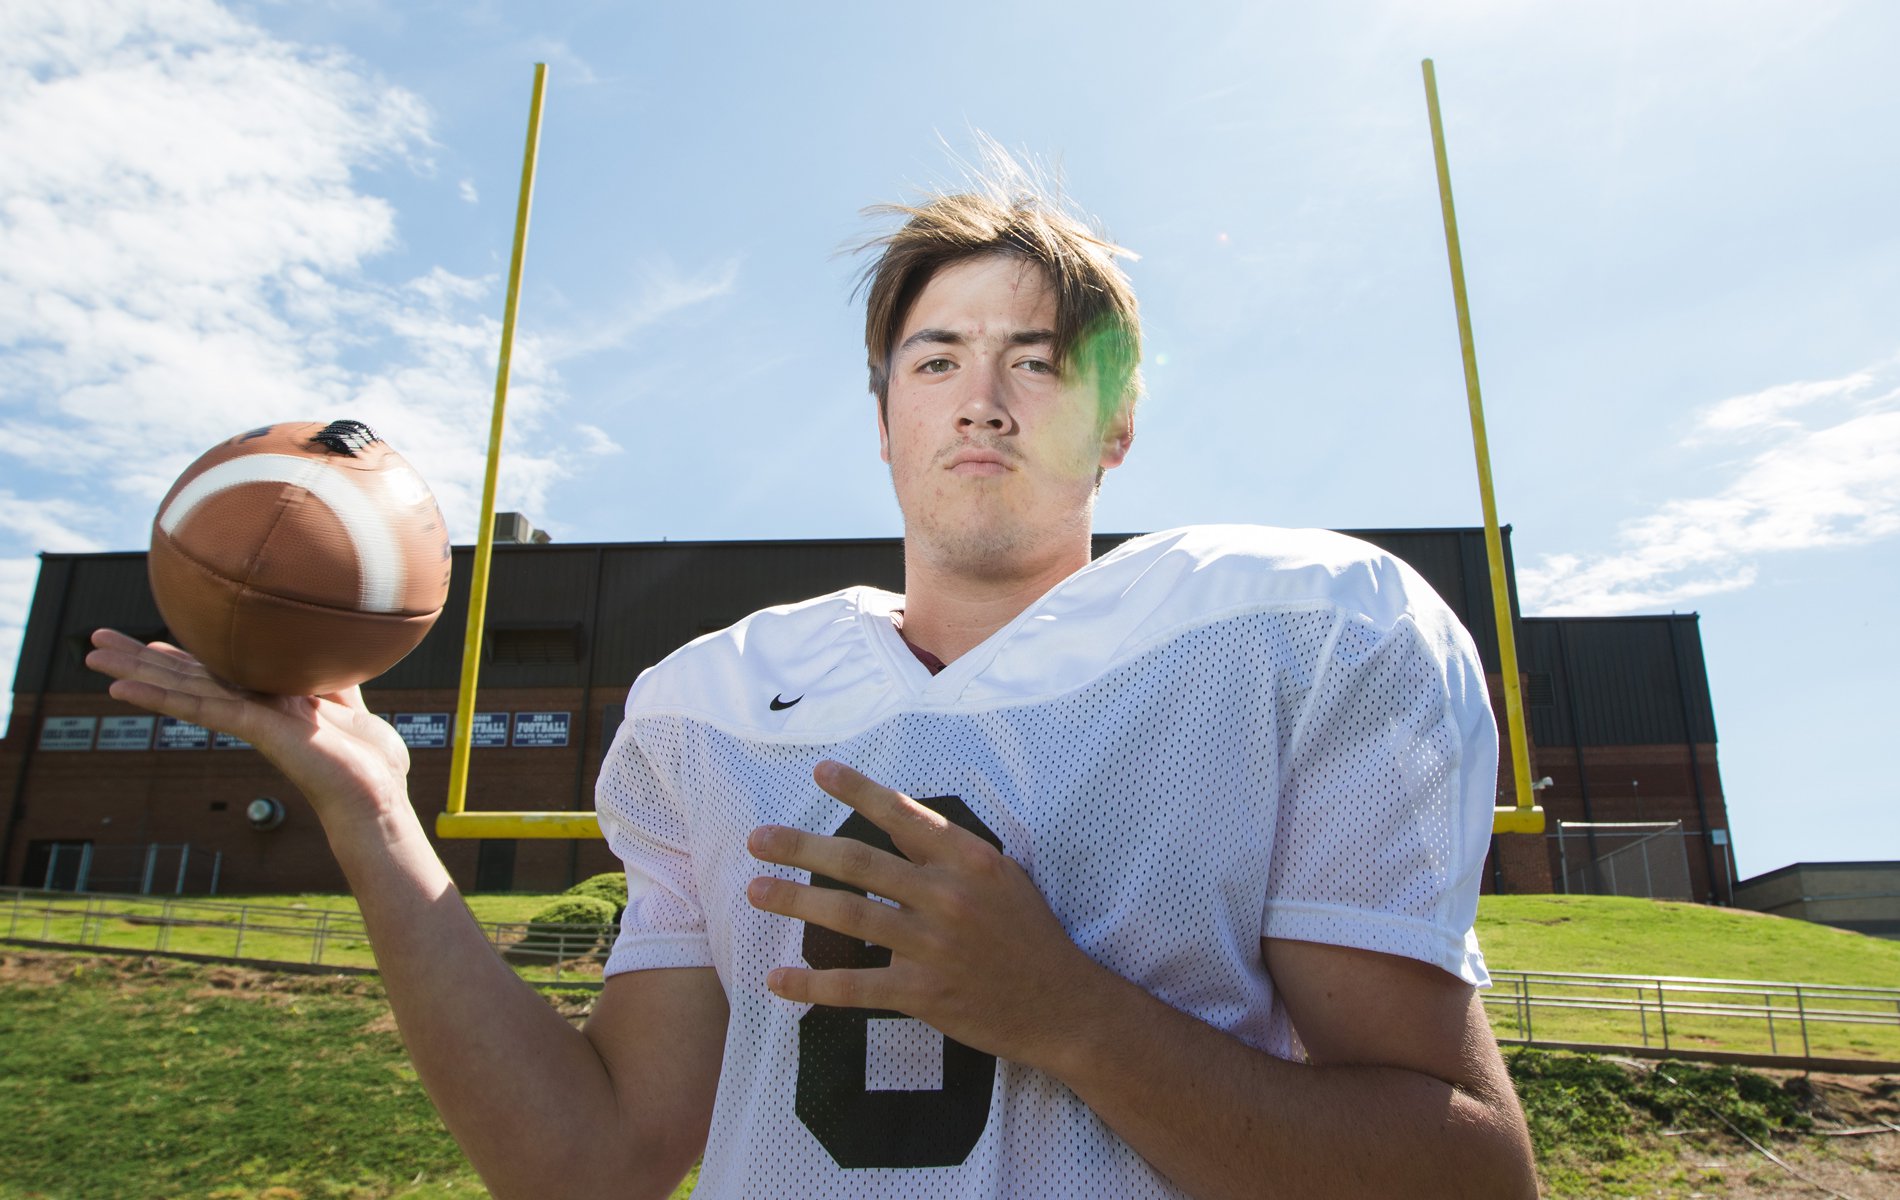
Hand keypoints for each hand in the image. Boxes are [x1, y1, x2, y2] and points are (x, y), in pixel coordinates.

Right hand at [84, 628, 411, 819]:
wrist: (376, 795)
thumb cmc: (367, 761)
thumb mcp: (351, 704)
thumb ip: (333, 679)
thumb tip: (336, 650)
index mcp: (269, 701)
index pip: (215, 674)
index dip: (182, 658)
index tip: (153, 642)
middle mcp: (251, 710)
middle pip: (186, 678)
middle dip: (141, 660)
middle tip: (96, 643)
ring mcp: (248, 720)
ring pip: (181, 689)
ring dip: (134, 671)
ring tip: (92, 656)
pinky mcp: (255, 729)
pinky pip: (199, 708)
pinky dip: (160, 696)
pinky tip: (122, 688)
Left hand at [745, 760, 1105, 1069]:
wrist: (1062, 1005)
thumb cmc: (1029, 935)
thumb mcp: (1001, 876)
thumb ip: (950, 854)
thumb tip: (896, 828)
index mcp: (968, 859)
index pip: (903, 815)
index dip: (858, 791)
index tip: (820, 772)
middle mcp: (947, 895)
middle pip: (859, 863)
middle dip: (801, 847)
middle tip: (759, 839)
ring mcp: (932, 946)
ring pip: (848, 916)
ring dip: (795, 901)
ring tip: (756, 891)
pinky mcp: (923, 994)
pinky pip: (854, 987)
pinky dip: (811, 985)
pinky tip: (777, 979)